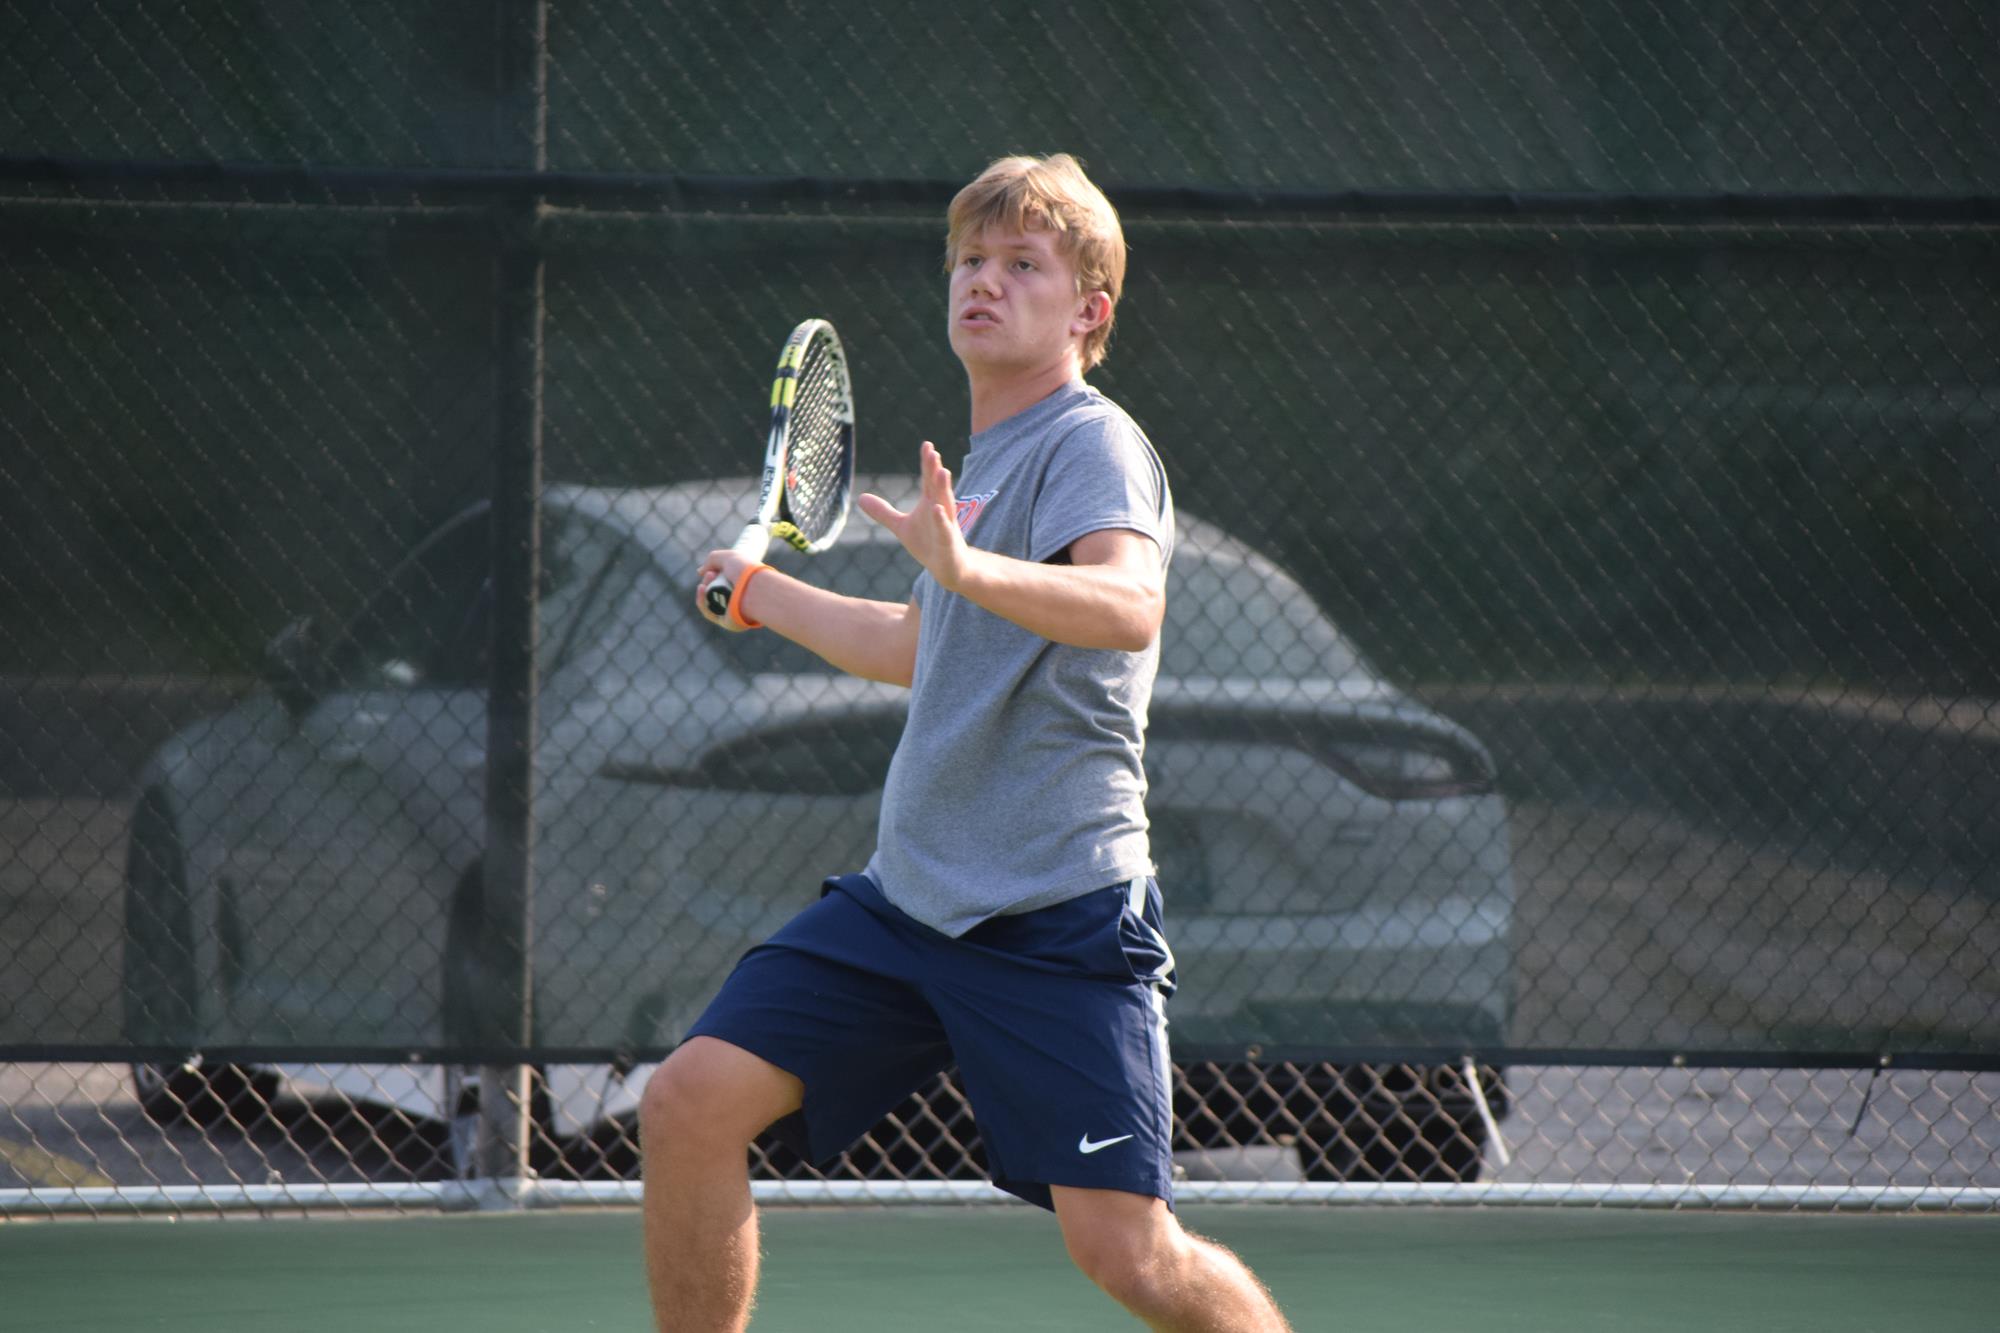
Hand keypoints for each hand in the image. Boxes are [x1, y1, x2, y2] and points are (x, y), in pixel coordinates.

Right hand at [694, 547, 762, 630]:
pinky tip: (701, 588)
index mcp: (744, 586)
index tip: (711, 569)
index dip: (714, 575)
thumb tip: (700, 572)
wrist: (755, 588)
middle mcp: (739, 600)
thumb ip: (712, 561)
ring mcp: (733, 612)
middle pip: (715, 592)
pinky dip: (702, 600)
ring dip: (705, 588)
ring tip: (709, 577)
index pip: (724, 582)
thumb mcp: (728, 557)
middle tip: (710, 573)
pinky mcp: (728, 622)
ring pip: (710, 601)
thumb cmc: (746, 571)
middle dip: (709, 581)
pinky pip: (709, 613)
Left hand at [857, 441, 972, 591]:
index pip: (929, 480)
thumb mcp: (901, 526)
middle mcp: (941, 510)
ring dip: (944, 488)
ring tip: (943, 471)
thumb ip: (884, 512)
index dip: (927, 463)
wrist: (947, 569)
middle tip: (933, 452)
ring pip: (945, 504)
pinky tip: (936, 510)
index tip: (927, 445)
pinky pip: (945, 530)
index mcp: (930, 503)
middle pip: (937, 487)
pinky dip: (941, 520)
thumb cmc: (928, 544)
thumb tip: (861, 498)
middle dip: (935, 470)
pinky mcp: (948, 543)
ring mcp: (946, 526)